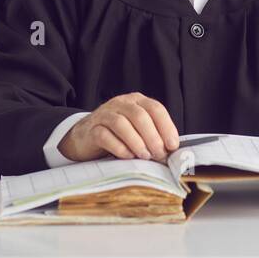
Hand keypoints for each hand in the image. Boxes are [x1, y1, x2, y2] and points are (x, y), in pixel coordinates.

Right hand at [58, 92, 179, 162]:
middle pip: (140, 116)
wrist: (85, 137)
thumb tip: (172, 151)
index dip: (167, 127)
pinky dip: (119, 148)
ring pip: (122, 124)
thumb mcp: (138, 129)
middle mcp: (121, 103)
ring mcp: (104, 115)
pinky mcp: (92, 129)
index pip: (155, 109)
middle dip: (153, 137)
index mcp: (136, 101)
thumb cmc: (118, 135)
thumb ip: (154, 135)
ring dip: (137, 142)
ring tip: (145, 156)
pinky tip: (127, 156)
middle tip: (159, 155)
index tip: (172, 145)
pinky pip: (105, 136)